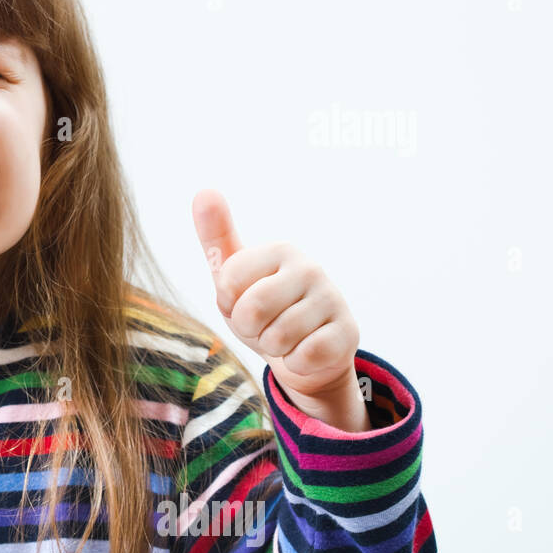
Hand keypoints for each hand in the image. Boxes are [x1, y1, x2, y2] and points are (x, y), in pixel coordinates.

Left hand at [191, 189, 364, 424]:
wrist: (301, 353)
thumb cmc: (262, 310)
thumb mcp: (232, 276)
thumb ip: (215, 236)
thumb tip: (204, 190)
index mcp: (280, 250)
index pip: (229, 283)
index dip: (228, 304)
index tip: (242, 302)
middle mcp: (310, 268)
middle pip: (252, 311)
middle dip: (248, 328)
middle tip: (261, 325)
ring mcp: (333, 298)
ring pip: (278, 338)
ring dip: (273, 347)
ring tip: (283, 337)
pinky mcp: (348, 332)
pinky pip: (304, 356)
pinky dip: (295, 362)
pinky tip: (303, 351)